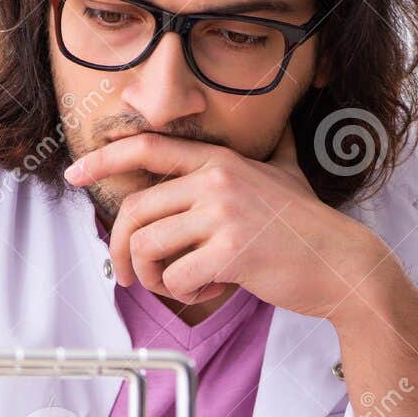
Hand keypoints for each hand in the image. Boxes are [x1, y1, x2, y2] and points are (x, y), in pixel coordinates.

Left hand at [64, 128, 391, 319]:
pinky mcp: (231, 253)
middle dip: (119, 249)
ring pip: (148, 246)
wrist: (343, 264)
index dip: (103, 159)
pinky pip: (176, 278)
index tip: (74, 174)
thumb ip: (274, 149)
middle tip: (126, 275)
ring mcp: (224, 216)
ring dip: (151, 278)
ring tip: (174, 286)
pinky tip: (212, 290)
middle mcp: (218, 181)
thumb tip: (284, 122)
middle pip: (135, 210)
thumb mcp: (289, 172)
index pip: (147, 148)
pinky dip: (184, 293)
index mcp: (221, 161)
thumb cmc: (311, 226)